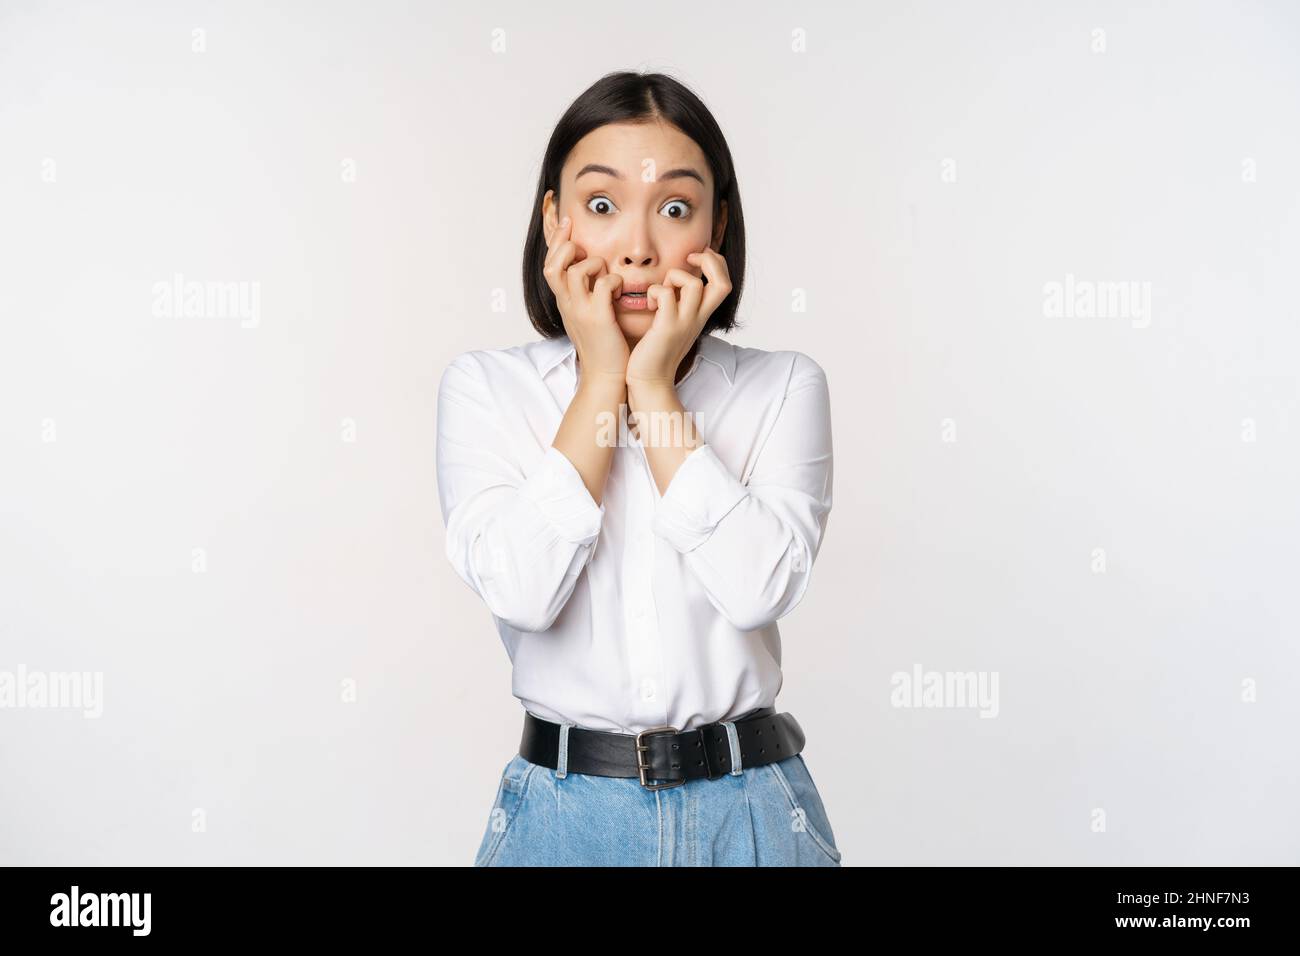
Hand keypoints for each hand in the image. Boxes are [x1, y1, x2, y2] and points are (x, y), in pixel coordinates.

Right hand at [542, 215, 628, 385]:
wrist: (606, 377)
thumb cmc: (603, 346)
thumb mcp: (587, 317)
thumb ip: (586, 294)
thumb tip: (595, 274)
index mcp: (564, 302)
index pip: (550, 264)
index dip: (556, 240)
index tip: (567, 222)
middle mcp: (567, 305)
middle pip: (552, 264)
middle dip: (566, 246)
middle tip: (582, 243)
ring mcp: (581, 312)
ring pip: (576, 271)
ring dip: (594, 265)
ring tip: (607, 276)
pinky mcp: (599, 319)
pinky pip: (603, 286)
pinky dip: (614, 282)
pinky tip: (621, 293)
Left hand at [626, 247, 732, 390]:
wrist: (649, 381)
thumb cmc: (656, 352)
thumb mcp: (674, 325)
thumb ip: (679, 305)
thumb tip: (673, 285)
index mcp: (701, 316)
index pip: (725, 284)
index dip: (716, 264)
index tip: (695, 260)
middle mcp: (698, 318)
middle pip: (723, 282)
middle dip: (709, 261)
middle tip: (689, 259)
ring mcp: (684, 322)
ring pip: (694, 283)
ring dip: (675, 277)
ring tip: (662, 291)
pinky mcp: (667, 327)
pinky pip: (666, 294)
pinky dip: (655, 292)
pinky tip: (649, 305)